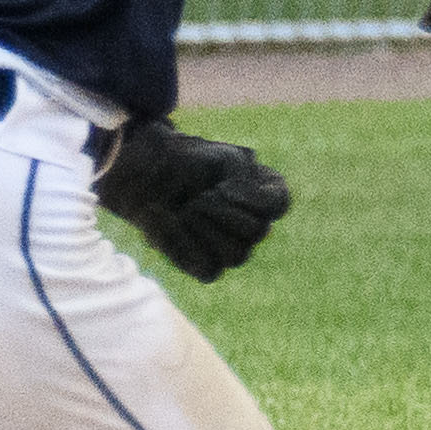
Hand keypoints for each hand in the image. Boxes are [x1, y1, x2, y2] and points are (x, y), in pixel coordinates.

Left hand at [90, 117, 290, 281]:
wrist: (151, 176)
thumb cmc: (190, 164)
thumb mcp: (223, 159)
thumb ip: (245, 179)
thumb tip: (246, 215)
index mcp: (263, 194)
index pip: (279, 204)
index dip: (254, 199)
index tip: (223, 185)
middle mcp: (253, 225)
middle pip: (257, 232)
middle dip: (223, 212)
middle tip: (200, 197)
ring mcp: (231, 249)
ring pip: (237, 256)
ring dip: (207, 229)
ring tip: (187, 210)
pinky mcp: (206, 266)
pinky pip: (209, 270)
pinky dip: (186, 245)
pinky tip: (172, 222)